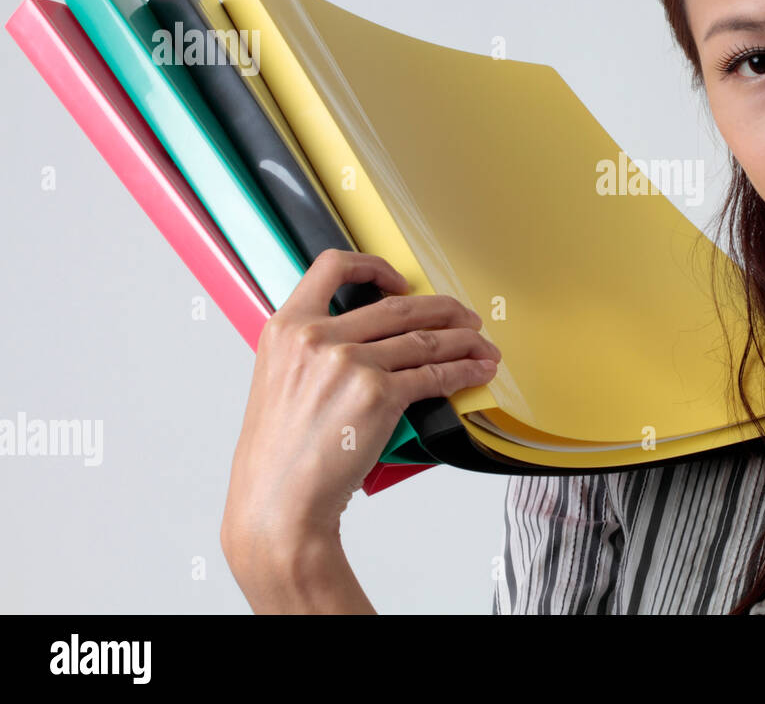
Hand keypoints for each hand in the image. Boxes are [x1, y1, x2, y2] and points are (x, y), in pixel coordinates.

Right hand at [220, 249, 499, 577]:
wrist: (278, 501)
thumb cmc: (280, 453)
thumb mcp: (280, 379)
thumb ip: (313, 349)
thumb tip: (362, 339)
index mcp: (287, 326)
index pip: (331, 267)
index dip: (374, 266)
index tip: (400, 281)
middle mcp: (318, 337)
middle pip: (398, 306)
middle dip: (443, 309)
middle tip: (465, 317)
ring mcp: (350, 363)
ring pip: (425, 340)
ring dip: (464, 341)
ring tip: (483, 346)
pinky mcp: (379, 394)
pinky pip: (435, 374)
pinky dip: (464, 371)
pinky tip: (476, 372)